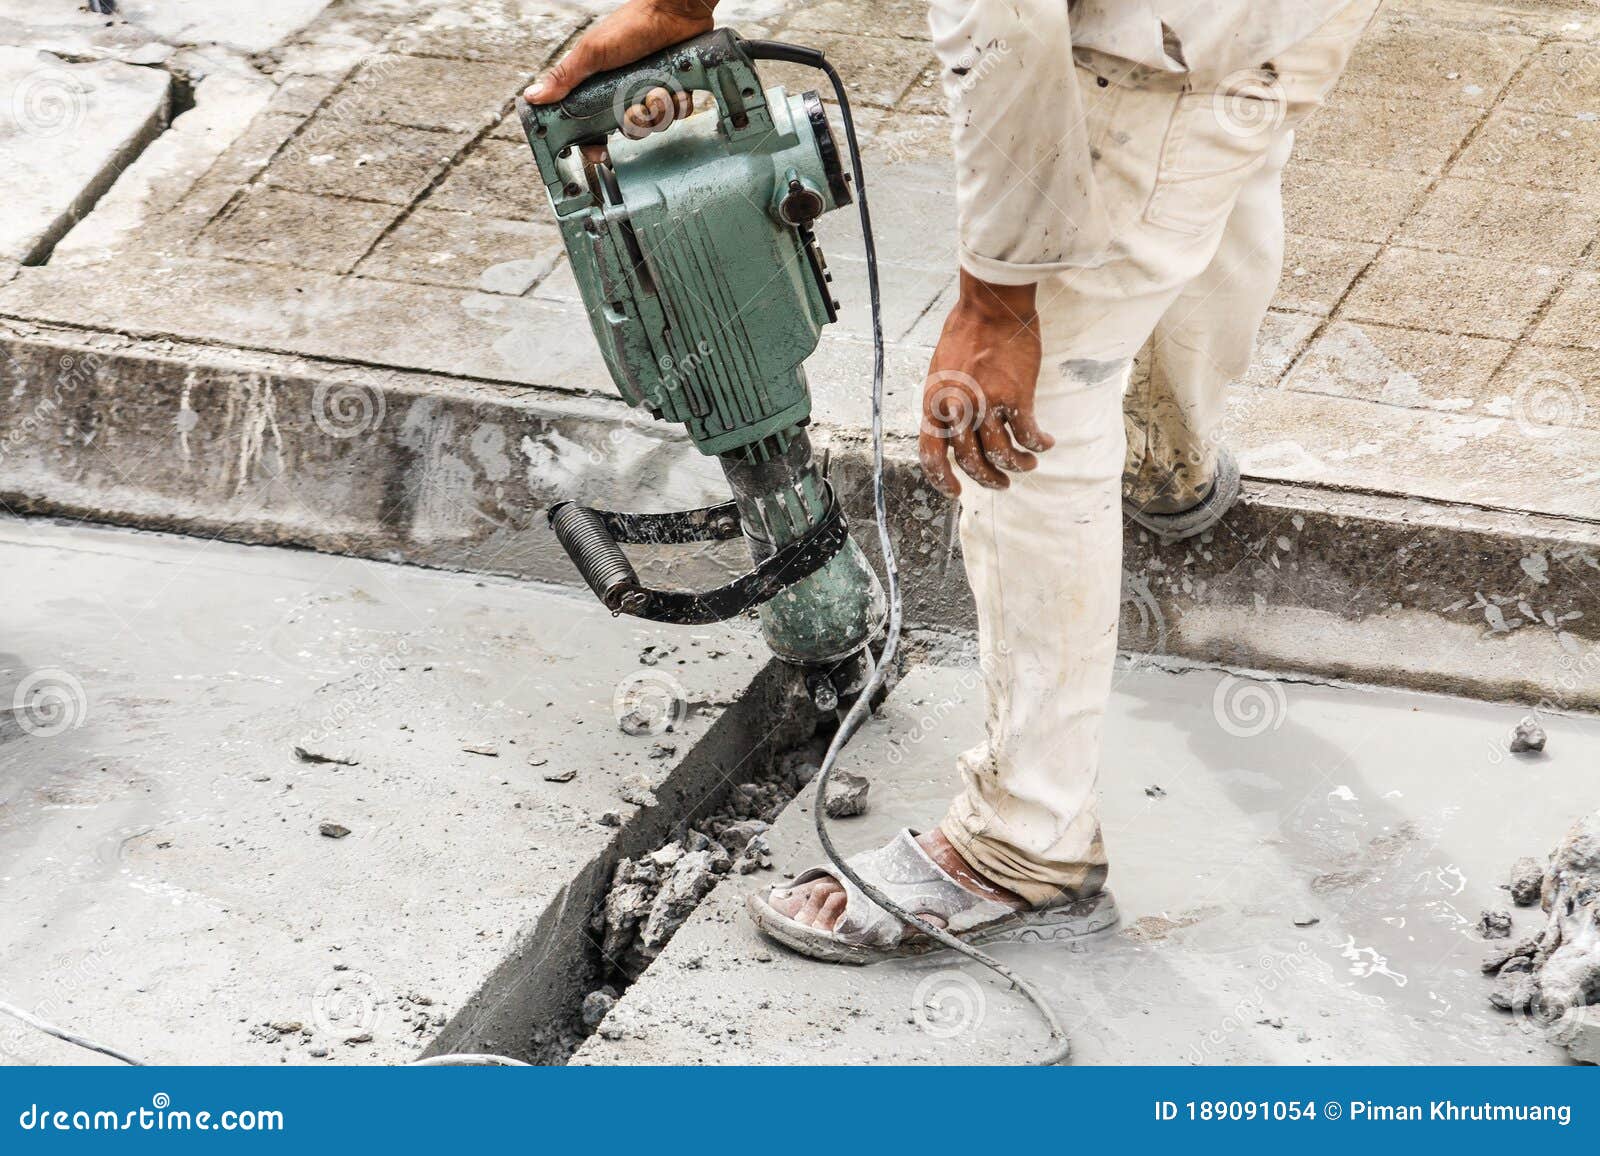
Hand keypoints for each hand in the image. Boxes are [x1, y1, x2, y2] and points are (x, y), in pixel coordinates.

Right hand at [523, 0, 716, 136]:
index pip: (593, 130)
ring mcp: (650, 93)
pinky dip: (678, 103)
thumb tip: (533, 96)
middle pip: (628, 131)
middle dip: (635, 124)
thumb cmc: (632, 25)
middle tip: (636, 108)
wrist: (674, 11)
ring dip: (658, 110)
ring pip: (655, 125)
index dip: (595, 145)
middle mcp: (625, 94)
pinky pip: (678, 114)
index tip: (601, 154)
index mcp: (600, 88)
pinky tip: (677, 87)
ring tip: (658, 89)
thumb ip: (565, 76)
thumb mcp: (592, 51)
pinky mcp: (675, 91)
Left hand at [919, 272, 1052, 497]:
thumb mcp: (941, 371)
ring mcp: (986, 405)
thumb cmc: (967, 332)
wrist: (991, 305)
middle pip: (972, 461)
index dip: (943, 480)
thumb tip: (953, 430)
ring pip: (1002, 455)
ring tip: (1028, 464)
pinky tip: (1045, 442)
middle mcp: (957, 409)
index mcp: (934, 403)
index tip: (956, 492)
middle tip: (1002, 483)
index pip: (931, 455)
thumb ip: (945, 402)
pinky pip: (1028, 435)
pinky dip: (1038, 444)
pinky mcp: (1015, 397)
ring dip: (1018, 466)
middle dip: (988, 479)